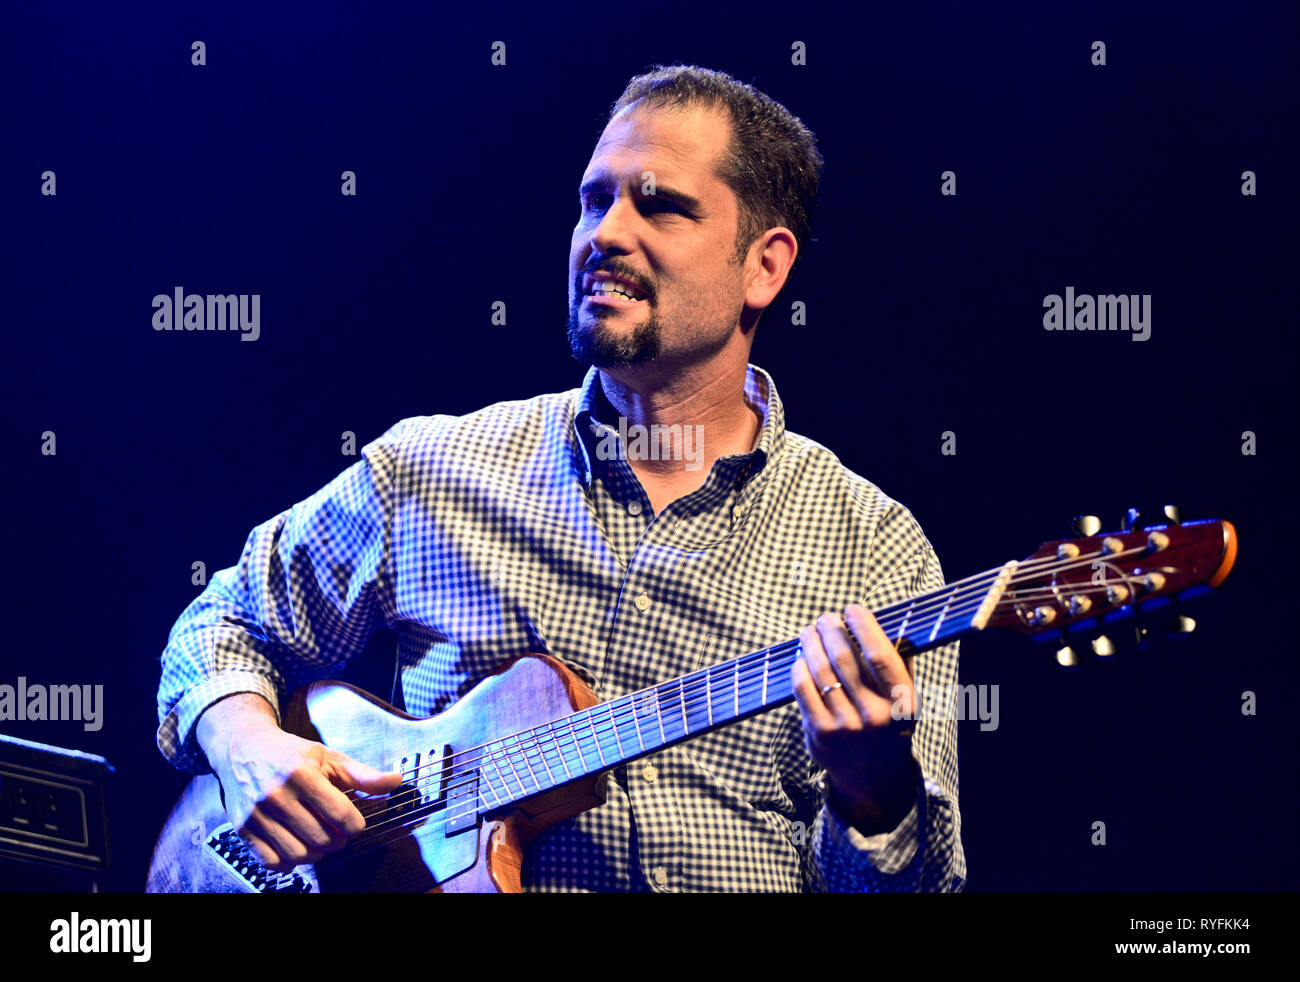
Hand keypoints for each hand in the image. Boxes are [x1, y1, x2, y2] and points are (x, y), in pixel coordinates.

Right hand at [197, 694, 402, 871]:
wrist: (242, 747)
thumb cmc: (292, 753)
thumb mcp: (329, 757)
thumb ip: (363, 774)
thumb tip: (396, 781)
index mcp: (302, 774)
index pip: (341, 815)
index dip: (356, 825)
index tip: (354, 821)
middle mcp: (277, 795)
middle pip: (322, 839)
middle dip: (338, 840)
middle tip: (337, 831)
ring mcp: (257, 813)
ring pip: (299, 854)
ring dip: (317, 853)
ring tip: (319, 838)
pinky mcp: (243, 828)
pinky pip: (272, 862)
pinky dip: (290, 861)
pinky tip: (297, 844)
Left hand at [791, 604, 919, 834]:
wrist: (875, 780)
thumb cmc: (891, 726)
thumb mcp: (906, 700)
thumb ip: (900, 663)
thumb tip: (886, 622)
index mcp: (901, 703)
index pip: (879, 654)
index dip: (863, 625)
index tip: (852, 609)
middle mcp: (874, 716)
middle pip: (843, 658)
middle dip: (830, 629)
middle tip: (825, 618)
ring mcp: (844, 727)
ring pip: (819, 670)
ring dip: (811, 643)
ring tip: (809, 632)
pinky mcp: (819, 734)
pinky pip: (803, 689)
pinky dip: (800, 667)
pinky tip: (802, 658)